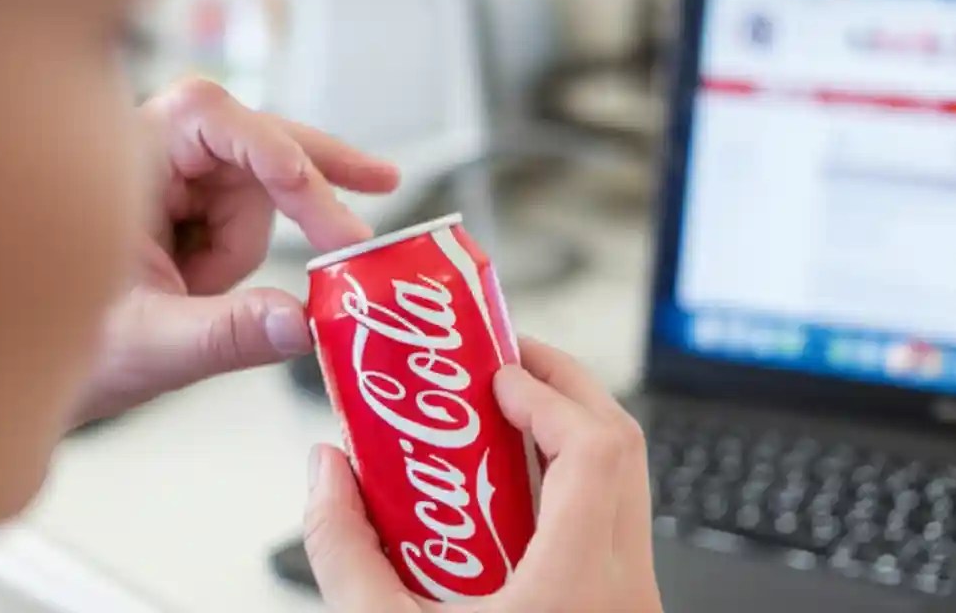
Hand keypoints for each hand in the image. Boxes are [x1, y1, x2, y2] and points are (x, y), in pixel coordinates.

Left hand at [73, 79, 398, 423]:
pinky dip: (253, 247)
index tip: (309, 188)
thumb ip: (227, 333)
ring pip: (257, 193)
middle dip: (309, 185)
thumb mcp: (150, 343)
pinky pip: (246, 215)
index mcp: (123, 162)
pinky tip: (223, 278)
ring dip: (246, 252)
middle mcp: (151, 155)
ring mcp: (173, 177)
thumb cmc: (62, 345)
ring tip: (196, 296)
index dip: (269, 144)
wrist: (36, 367)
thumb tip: (304, 323)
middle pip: (254, 143)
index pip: (208, 118)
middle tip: (382, 188)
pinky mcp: (187, 203)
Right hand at [303, 338, 663, 612]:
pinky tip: (502, 505)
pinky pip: (607, 531)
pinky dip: (564, 493)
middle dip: (560, 392)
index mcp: (585, 586)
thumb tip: (325, 472)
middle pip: (621, 451)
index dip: (547, 391)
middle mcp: (627, 590)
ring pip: (620, 490)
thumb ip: (343, 548)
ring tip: (495, 423)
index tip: (492, 373)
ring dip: (563, 440)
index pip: (597, 447)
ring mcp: (631, 607)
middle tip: (497, 367)